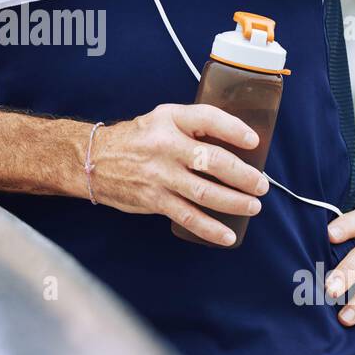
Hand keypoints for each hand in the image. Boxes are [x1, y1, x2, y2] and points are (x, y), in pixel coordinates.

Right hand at [88, 104, 267, 246]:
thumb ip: (192, 127)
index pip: (208, 119)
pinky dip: (210, 229)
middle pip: (213, 160)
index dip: (234, 129)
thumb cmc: (135, 140)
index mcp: (170, 119)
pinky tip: (228, 235)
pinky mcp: (154, 199)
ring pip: (204, 192)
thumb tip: (235, 143)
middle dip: (243, 175)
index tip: (254, 141)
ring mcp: (160, 175)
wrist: (93, 160)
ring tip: (253, 207)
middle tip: (261, 185)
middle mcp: (166, 146)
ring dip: (234, 202)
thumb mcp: (161, 120)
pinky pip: (187, 216)